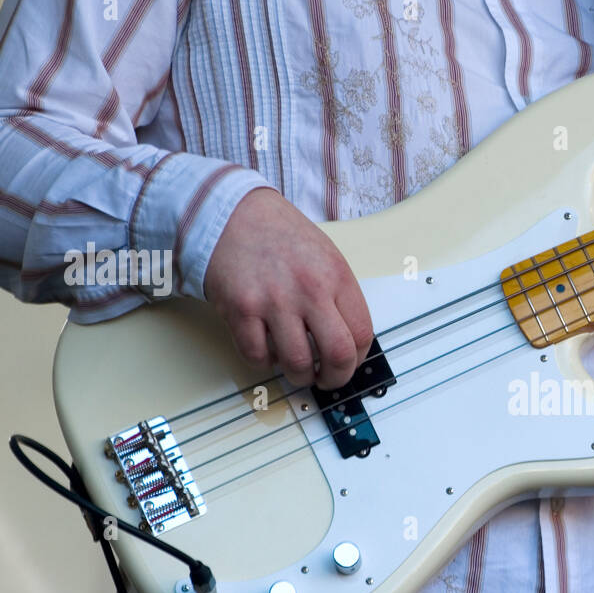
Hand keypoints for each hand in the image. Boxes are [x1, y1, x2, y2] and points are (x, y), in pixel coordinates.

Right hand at [203, 187, 373, 389]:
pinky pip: (258, 356)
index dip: (358, 357)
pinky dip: (264, 361)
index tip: (349, 361)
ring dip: (299, 375)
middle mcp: (309, 290)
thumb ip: (339, 296)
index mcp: (336, 276)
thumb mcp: (325, 256)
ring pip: (297, 364)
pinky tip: (267, 347)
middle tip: (327, 379)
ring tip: (296, 367)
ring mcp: (274, 301)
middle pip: (338, 355)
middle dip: (335, 378)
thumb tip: (350, 340)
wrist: (230, 213)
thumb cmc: (279, 236)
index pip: (362, 334)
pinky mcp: (241, 310)